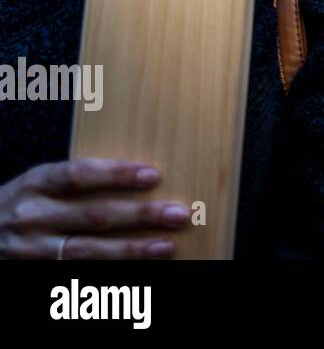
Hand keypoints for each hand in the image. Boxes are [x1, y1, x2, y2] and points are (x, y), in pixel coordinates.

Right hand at [0, 159, 189, 258]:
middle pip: (93, 215)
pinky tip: (137, 267)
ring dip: (132, 248)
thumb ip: (79, 179)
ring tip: (167, 245)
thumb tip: (141, 178)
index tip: (153, 175)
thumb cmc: (23, 201)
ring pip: (88, 250)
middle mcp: (33, 215)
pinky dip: (110, 269)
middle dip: (140, 215)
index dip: (117, 175)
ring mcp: (33, 248)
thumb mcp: (42, 182)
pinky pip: (77, 272)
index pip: (80, 175)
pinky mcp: (36, 270)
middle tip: (176, 214)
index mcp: (37, 182)